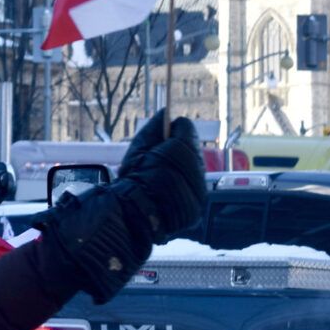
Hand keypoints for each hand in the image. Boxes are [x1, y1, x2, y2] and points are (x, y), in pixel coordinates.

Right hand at [116, 108, 206, 240]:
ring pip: (194, 172)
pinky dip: (184, 188)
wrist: (132, 215)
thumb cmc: (132, 179)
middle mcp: (194, 170)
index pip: (186, 129)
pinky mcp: (196, 208)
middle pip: (192, 151)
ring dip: (183, 170)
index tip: (170, 128)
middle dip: (180, 150)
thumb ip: (154, 129)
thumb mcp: (138, 148)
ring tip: (164, 174)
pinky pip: (193, 191)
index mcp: (179, 150)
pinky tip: (169, 189)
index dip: (176, 128)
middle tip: (163, 153)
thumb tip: (165, 115)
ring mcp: (197, 191)